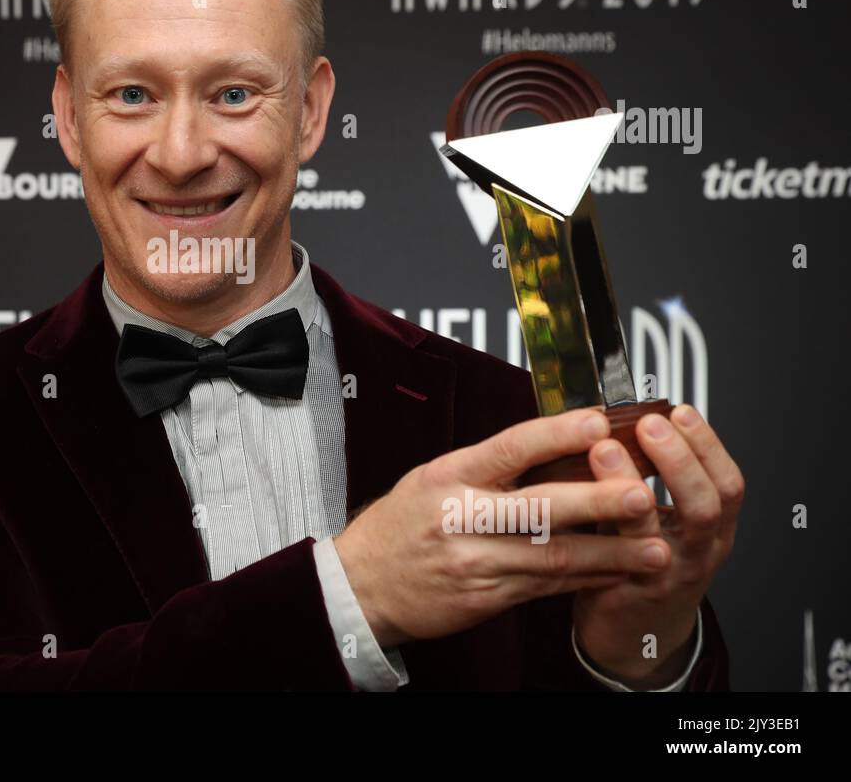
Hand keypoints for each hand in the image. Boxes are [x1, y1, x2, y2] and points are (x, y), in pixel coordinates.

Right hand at [334, 407, 667, 648]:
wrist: (363, 585)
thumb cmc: (404, 523)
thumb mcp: (434, 478)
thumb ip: (489, 466)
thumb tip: (559, 443)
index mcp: (450, 475)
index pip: (508, 448)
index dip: (556, 434)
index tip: (599, 423)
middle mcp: (463, 517)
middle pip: (539, 507)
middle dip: (597, 502)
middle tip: (643, 495)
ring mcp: (476, 562)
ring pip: (554, 557)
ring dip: (611, 554)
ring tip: (657, 549)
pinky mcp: (487, 598)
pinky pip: (547, 587)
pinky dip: (588, 579)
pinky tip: (620, 572)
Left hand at [572, 404, 742, 687]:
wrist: (632, 632)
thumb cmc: (638, 561)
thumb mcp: (654, 517)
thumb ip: (640, 477)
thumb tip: (609, 419)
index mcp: (710, 525)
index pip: (727, 481)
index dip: (707, 445)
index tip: (681, 411)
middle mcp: (699, 549)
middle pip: (709, 502)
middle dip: (681, 457)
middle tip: (650, 423)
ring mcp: (669, 571)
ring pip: (662, 530)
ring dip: (636, 484)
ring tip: (607, 450)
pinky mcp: (633, 588)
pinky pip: (622, 554)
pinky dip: (604, 522)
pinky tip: (582, 495)